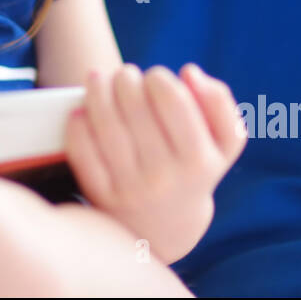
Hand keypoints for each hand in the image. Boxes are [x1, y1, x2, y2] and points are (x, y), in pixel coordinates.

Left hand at [64, 62, 246, 264]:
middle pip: (135, 107)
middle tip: (125, 75)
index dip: (158, 78)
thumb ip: (218, 102)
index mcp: (198, 161)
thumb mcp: (223, 142)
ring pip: (105, 125)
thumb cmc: (194, 166)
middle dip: (126, 79)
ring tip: (99, 79)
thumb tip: (189, 73)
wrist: (166, 226)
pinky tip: (82, 110)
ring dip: (97, 90)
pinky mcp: (101, 195)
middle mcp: (164, 178)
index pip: (173, 101)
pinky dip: (77, 123)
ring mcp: (130, 188)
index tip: (153, 77)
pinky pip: (82, 150)